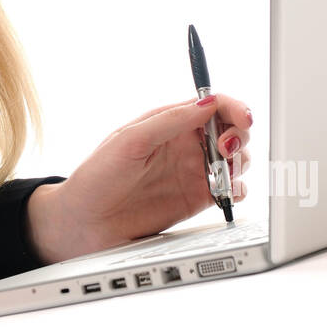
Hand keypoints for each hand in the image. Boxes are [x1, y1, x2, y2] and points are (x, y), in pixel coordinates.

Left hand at [28, 95, 253, 263]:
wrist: (84, 222)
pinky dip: (239, 189)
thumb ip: (169, 121)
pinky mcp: (197, 201)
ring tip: (221, 175)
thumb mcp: (129, 140)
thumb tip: (207, 103)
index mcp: (168, 123)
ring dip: (239, 163)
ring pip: (236, 160)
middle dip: (239, 136)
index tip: (242, 118)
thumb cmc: (97, 176)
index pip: (211, 105)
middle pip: (231, 130)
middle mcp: (184, 145)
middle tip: (226, 150)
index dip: (232, 107)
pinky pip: (231, 191)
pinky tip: (227, 192)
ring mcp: (193, 173)